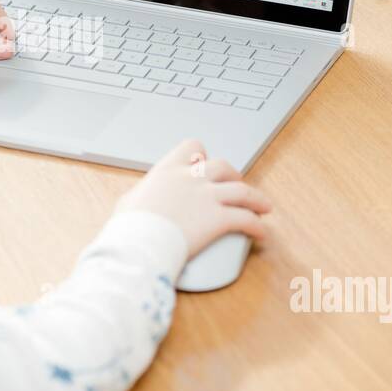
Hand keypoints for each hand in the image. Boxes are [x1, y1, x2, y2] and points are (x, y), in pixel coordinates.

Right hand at [115, 139, 270, 257]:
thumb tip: (137, 201)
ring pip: (242, 191)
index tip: (203, 164)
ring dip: (256, 199)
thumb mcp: (128, 204)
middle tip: (237, 186)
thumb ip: (139, 196)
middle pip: (222, 166)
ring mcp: (206, 197)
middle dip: (233, 176)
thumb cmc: (129, 228)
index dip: (201, 155)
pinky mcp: (218, 219)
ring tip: (263, 207)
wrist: (138, 243)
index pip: (191, 147)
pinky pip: (245, 219)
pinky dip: (257, 226)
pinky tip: (261, 233)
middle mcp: (190, 179)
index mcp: (167, 171)